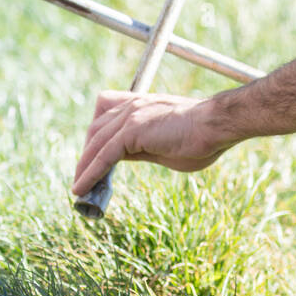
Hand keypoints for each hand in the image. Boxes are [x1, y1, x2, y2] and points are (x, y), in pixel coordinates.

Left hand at [71, 90, 226, 194]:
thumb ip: (141, 148)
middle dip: (87, 155)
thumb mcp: (164, 146)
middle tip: (84, 179)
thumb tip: (122, 158)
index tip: (94, 160)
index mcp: (141, 104)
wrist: (216, 125)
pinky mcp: (132, 130)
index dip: (98, 139)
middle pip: (96, 129)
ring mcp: (131, 116)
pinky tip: (82, 189)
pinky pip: (103, 155)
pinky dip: (90, 173)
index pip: (107, 116)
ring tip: (79, 190)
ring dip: (84, 168)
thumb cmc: (202, 138)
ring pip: (96, 144)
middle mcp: (132, 105)